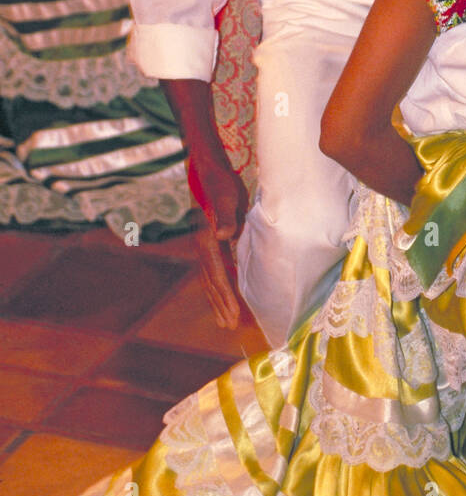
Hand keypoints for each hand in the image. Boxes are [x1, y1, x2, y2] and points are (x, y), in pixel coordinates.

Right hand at [186, 144, 249, 328]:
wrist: (206, 169)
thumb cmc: (220, 183)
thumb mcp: (228, 196)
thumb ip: (227, 216)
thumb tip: (224, 235)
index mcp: (208, 240)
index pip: (218, 275)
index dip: (226, 297)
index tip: (234, 316)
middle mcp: (202, 246)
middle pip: (211, 282)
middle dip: (220, 305)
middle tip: (229, 326)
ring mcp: (202, 244)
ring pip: (209, 278)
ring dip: (217, 299)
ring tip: (225, 318)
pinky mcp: (207, 240)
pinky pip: (212, 269)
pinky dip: (218, 285)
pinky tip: (224, 293)